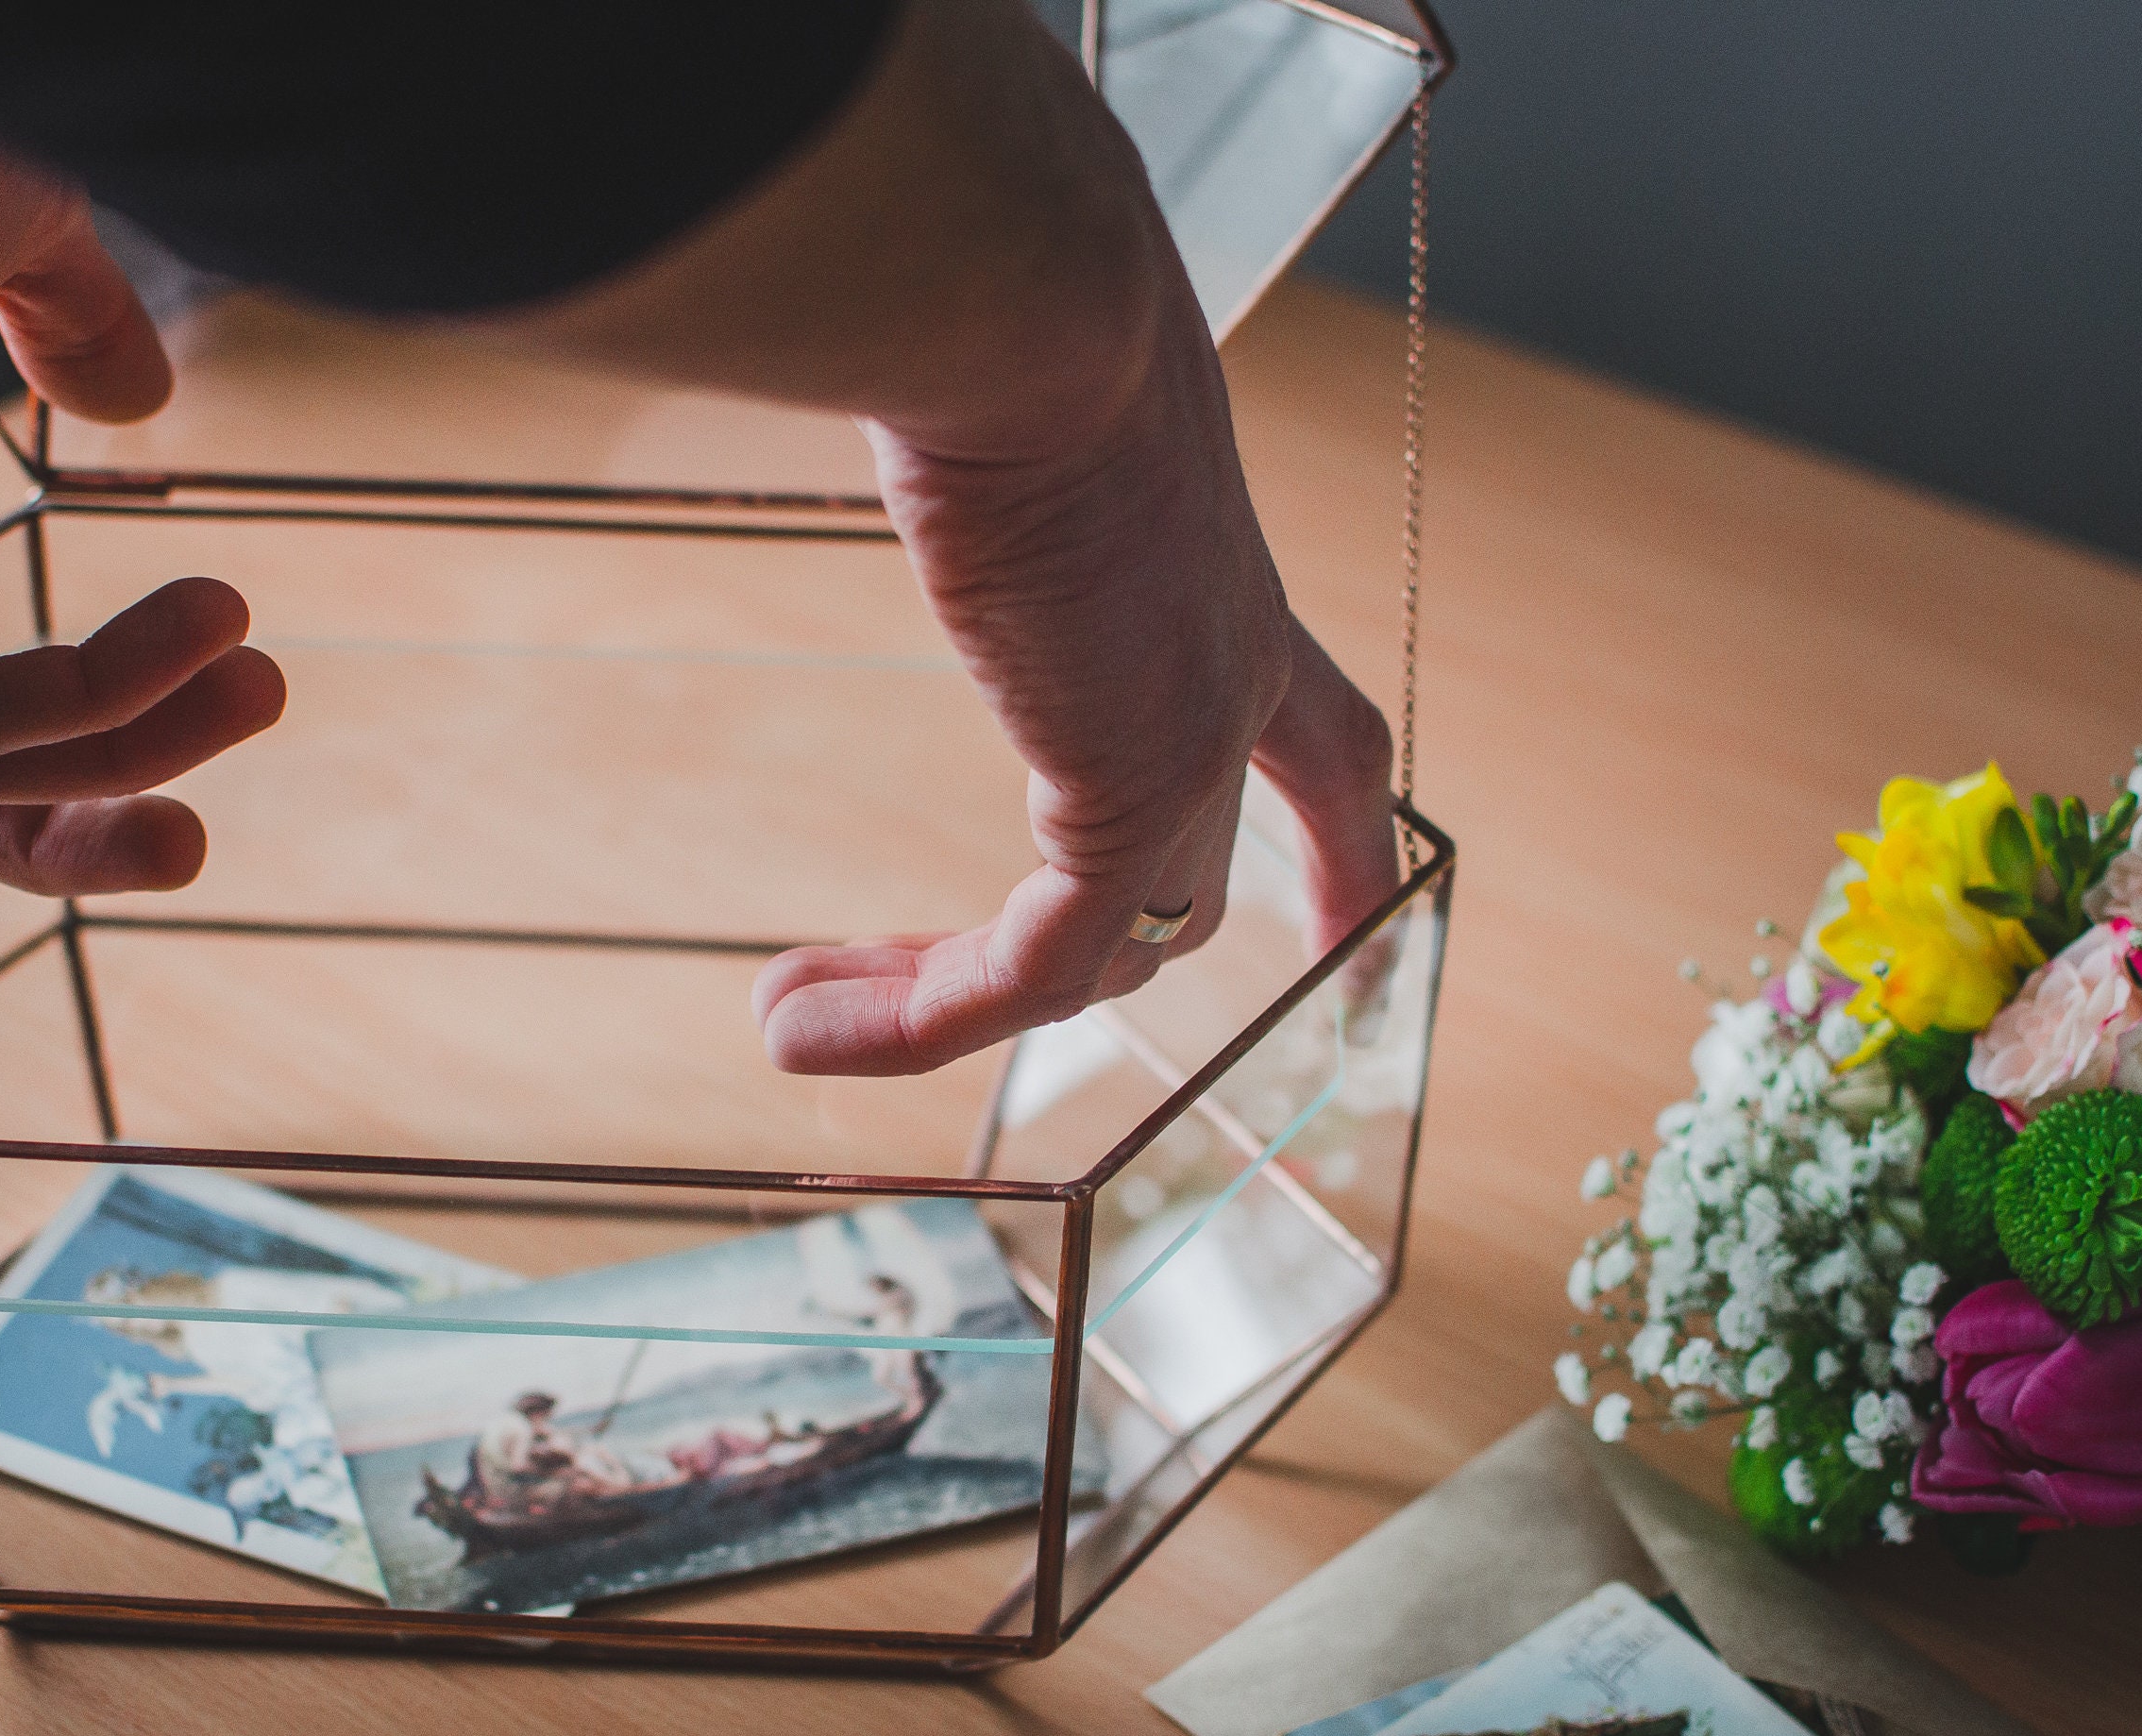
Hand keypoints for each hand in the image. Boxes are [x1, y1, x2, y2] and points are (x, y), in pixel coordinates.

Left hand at [0, 23, 284, 948]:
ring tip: (255, 680)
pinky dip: (87, 697)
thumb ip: (70, 325)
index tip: (189, 717)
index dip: (46, 754)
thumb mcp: (2, 241)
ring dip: (117, 755)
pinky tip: (199, 631)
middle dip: (63, 835)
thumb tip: (142, 407)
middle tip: (197, 849)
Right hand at [748, 279, 1400, 1073]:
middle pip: (1195, 888)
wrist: (1030, 309)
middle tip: (904, 993)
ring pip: (1099, 954)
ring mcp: (1191, 748)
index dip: (1342, 851)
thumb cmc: (1014, 317)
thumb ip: (1007, 452)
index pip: (1333, 752)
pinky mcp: (1125, 798)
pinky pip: (1032, 970)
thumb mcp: (1035, 406)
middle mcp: (1229, 680)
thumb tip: (919, 373)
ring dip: (937, 1001)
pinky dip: (918, 1020)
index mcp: (1229, 589)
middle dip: (1075, 961)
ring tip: (789, 1012)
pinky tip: (800, 1020)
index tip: (1351, 937)